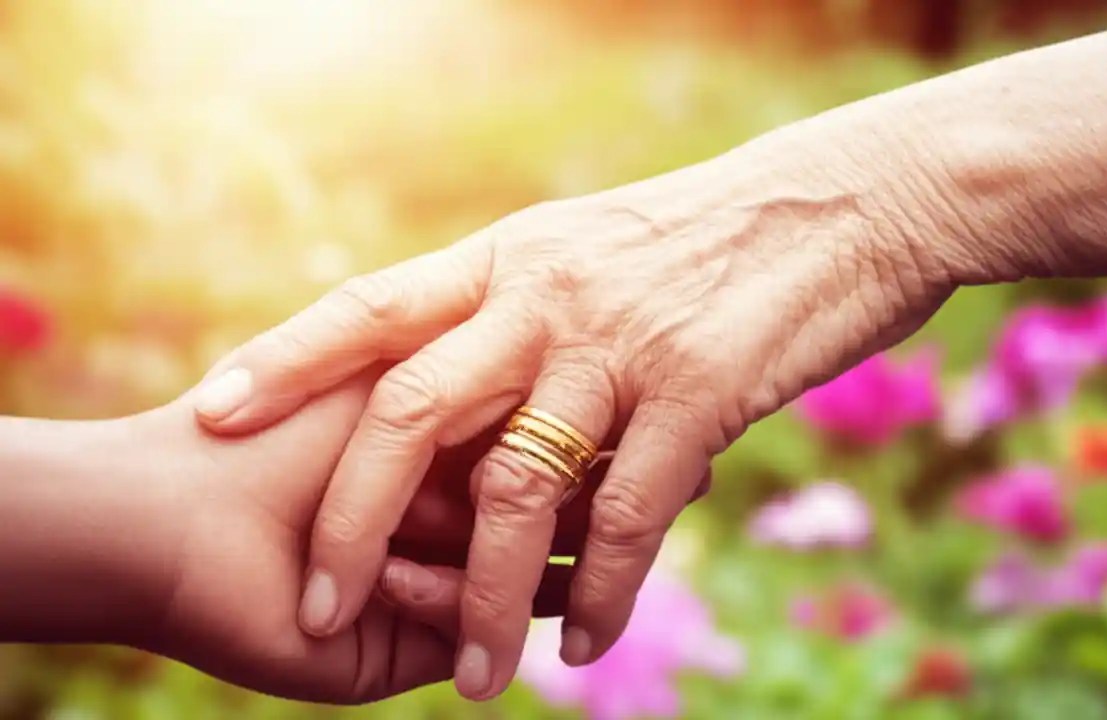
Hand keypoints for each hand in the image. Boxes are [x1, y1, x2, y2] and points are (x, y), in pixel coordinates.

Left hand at [192, 132, 952, 697]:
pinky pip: (628, 518)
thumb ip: (524, 304)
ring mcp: (619, 346)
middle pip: (411, 411)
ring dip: (488, 597)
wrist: (850, 206)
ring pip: (518, 490)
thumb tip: (469, 363)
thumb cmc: (718, 239)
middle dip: (353, 517)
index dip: (284, 358)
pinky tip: (586, 646)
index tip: (212, 411)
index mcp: (513, 258)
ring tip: (479, 679)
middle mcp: (546, 297)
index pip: (372, 306)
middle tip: (315, 608)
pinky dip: (602, 596)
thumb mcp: (595, 249)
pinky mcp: (698, 393)